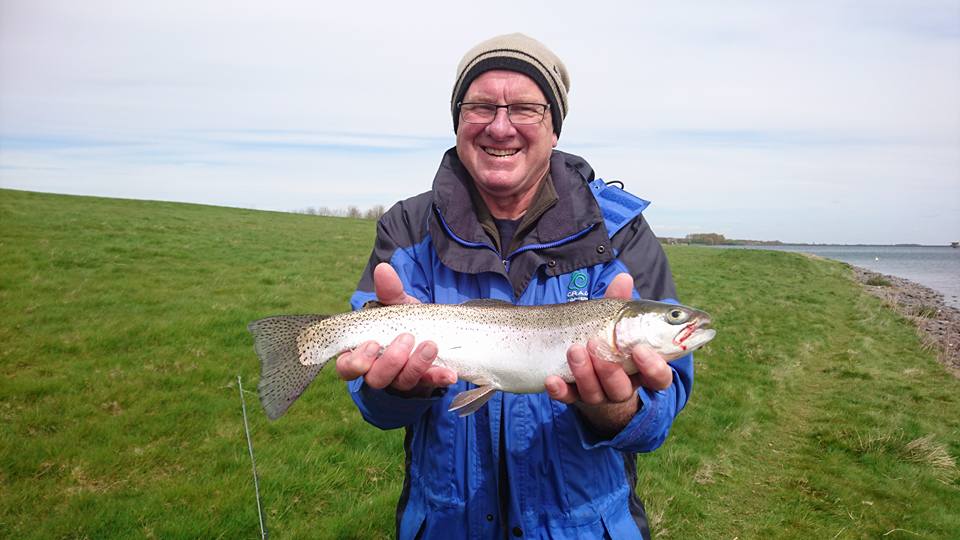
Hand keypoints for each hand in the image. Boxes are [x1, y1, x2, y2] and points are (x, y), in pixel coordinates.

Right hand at [335, 263, 456, 395]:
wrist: (429, 332)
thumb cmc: (402, 321)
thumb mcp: (396, 306)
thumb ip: (389, 291)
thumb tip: (383, 269)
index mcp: (362, 355)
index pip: (346, 368)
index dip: (355, 361)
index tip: (372, 343)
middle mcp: (378, 372)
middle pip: (375, 378)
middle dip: (390, 360)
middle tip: (406, 338)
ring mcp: (400, 381)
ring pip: (402, 382)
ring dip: (416, 365)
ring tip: (430, 345)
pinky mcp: (423, 383)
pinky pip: (430, 384)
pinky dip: (438, 377)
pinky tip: (450, 374)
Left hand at [544, 273, 672, 433]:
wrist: (587, 360)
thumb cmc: (610, 335)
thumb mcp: (616, 318)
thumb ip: (621, 301)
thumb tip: (624, 277)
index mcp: (642, 369)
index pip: (659, 378)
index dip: (654, 368)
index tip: (641, 350)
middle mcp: (622, 386)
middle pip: (622, 389)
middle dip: (608, 369)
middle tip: (595, 343)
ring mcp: (598, 394)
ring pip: (594, 394)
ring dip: (584, 372)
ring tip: (574, 349)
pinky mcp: (574, 396)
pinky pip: (567, 398)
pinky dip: (559, 390)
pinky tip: (551, 379)